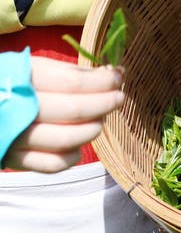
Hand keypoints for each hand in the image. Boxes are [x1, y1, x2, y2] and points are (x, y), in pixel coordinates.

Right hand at [3, 57, 123, 171]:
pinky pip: (53, 164)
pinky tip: (79, 144)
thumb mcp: (31, 68)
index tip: (118, 76)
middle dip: (103, 103)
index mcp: (20, 79)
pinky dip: (73, 156)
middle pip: (73, 110)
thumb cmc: (9, 84)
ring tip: (100, 119)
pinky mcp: (15, 159)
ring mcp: (16, 136)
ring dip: (92, 129)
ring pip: (66, 139)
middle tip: (118, 98)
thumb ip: (68, 72)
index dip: (101, 80)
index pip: (71, 82)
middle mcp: (18, 108)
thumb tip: (109, 75)